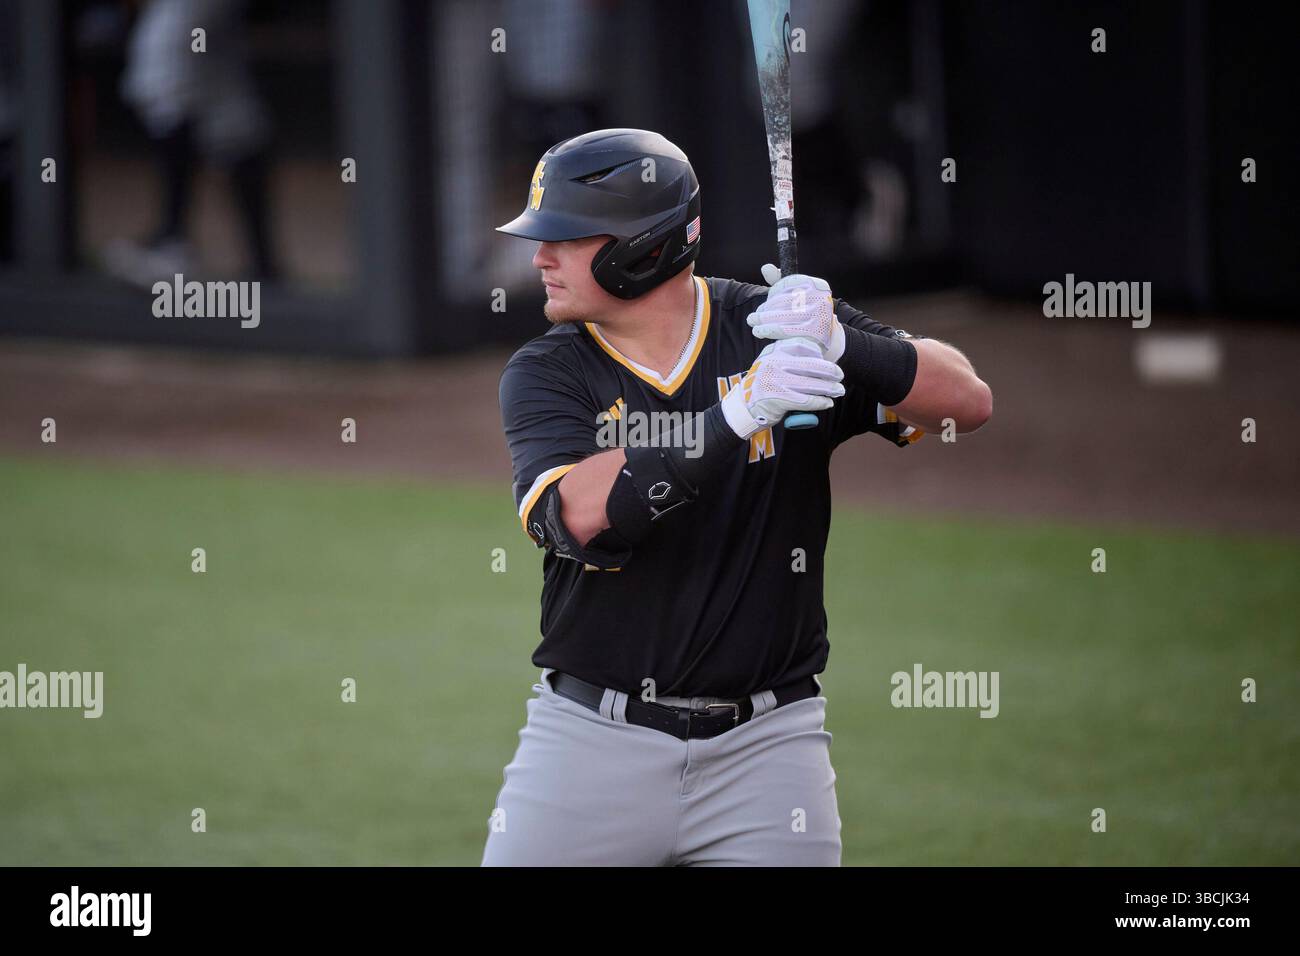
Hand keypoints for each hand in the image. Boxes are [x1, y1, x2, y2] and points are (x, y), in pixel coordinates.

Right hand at [719, 338, 844, 438]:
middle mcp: (774, 363)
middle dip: (830, 371)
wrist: (743, 407)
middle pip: (811, 365)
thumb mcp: (770, 364)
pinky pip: (806, 400)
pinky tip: (827, 402)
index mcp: (774, 351)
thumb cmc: (763, 385)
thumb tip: (819, 357)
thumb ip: (789, 358)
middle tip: (840, 376)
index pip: (803, 346)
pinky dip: (820, 402)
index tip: (828, 360)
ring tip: (838, 391)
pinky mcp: (778, 399)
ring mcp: (775, 381)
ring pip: (811, 384)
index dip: (820, 353)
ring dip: (829, 388)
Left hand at [747, 263, 846, 361]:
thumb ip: (780, 281)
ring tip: (752, 321)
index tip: (767, 301)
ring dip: (762, 319)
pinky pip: (784, 330)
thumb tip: (765, 268)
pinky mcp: (811, 333)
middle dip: (765, 309)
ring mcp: (817, 317)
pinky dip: (768, 330)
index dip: (774, 293)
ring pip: (781, 316)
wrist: (823, 337)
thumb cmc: (804, 310)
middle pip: (784, 301)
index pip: (789, 283)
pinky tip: (758, 330)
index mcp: (818, 285)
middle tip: (752, 316)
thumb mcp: (795, 294)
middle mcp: (820, 299)